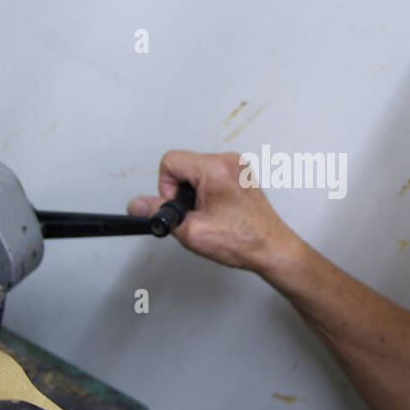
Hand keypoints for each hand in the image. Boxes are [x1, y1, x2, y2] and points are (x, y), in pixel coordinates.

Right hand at [127, 150, 298, 272]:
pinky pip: (211, 175)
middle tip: (197, 213)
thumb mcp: (191, 231)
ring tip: (210, 214)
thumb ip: (160, 214)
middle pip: (183, 165)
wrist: (272, 248)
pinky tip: (219, 211)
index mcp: (216, 168)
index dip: (167, 188)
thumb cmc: (243, 240)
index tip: (180, 206)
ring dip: (195, 193)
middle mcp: (228, 161)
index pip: (170, 161)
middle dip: (182, 191)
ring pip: (196, 171)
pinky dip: (208, 192)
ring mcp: (237, 166)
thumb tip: (137, 204)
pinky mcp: (241, 174)